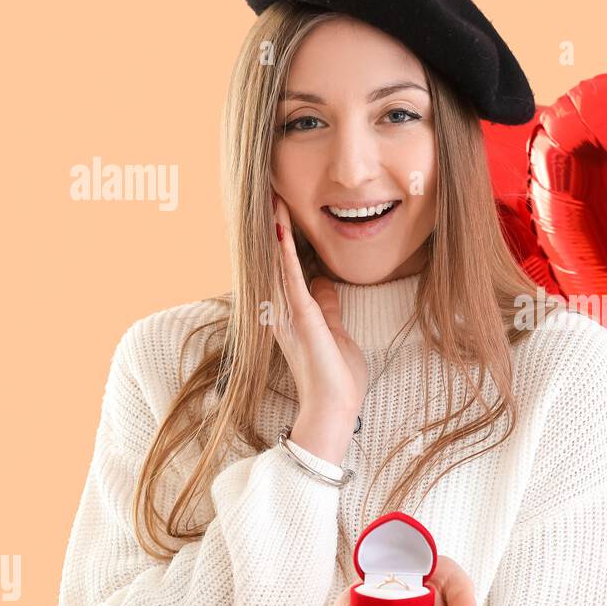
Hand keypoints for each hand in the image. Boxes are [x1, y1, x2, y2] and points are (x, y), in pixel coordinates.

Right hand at [272, 193, 368, 419]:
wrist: (334, 408)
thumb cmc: (336, 377)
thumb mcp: (335, 333)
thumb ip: (327, 308)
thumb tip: (324, 284)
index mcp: (292, 316)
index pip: (285, 271)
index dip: (281, 243)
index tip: (280, 214)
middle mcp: (283, 313)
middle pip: (276, 263)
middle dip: (273, 230)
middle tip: (270, 196)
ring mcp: (290, 315)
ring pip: (280, 265)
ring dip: (277, 233)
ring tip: (273, 201)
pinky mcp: (302, 318)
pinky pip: (291, 278)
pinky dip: (286, 253)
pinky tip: (281, 230)